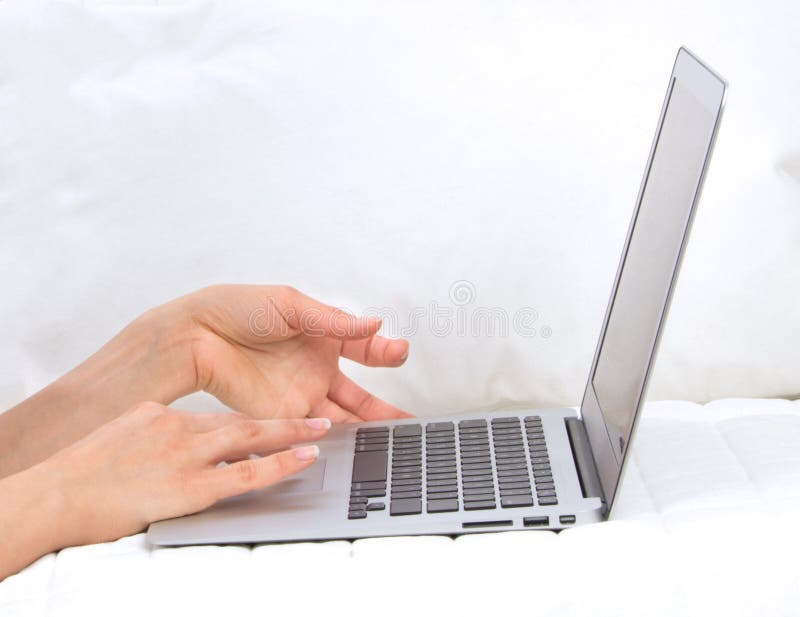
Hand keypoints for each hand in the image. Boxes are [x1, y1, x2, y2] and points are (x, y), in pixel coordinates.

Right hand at [0, 401, 329, 578]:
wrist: (56, 494)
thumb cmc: (84, 472)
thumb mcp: (124, 437)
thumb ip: (155, 433)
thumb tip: (171, 434)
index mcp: (163, 417)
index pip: (220, 416)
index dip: (254, 419)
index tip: (277, 419)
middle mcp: (181, 429)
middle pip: (244, 420)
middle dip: (286, 418)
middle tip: (319, 416)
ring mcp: (187, 456)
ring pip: (252, 439)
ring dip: (292, 434)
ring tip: (322, 432)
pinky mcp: (189, 487)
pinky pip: (245, 474)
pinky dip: (279, 464)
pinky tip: (302, 458)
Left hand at [174, 284, 411, 422]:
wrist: (193, 335)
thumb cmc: (235, 309)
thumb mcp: (291, 304)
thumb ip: (334, 321)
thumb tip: (374, 324)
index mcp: (321, 336)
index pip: (364, 347)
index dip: (385, 352)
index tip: (398, 353)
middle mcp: (315, 369)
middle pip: (359, 396)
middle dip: (384, 411)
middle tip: (407, 423)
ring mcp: (299, 395)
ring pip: (342, 419)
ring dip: (365, 430)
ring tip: (390, 440)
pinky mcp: (280, 416)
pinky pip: (311, 432)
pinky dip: (333, 441)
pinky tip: (352, 447)